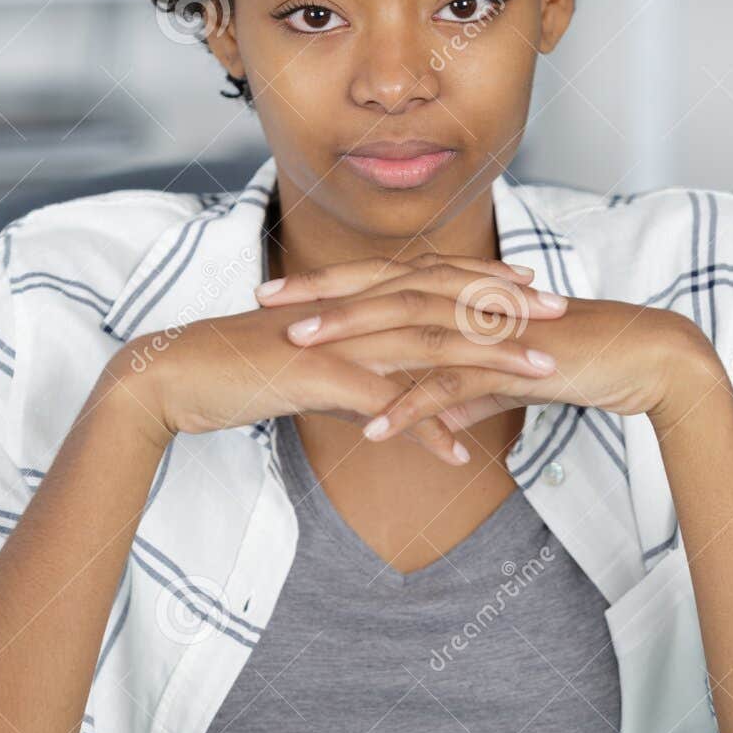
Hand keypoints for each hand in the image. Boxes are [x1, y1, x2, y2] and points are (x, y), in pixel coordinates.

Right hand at [103, 253, 561, 464]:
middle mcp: (349, 309)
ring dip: (490, 362)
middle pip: (443, 302)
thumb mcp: (302, 370)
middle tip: (563, 315)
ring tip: (542, 378)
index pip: (427, 279)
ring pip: (427, 345)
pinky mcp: (315, 377)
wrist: (170, 378)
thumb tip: (384, 402)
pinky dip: (425, 428)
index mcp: (347, 299)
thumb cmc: (230, 371)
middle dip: (508, 309)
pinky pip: (382, 402)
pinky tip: (461, 453)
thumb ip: (349, 378)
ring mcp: (335, 340)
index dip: (482, 279)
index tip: (530, 285)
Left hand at [262, 257, 710, 442]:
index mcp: (464, 297)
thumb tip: (444, 416)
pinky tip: (372, 429)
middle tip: (262, 305)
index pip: (383, 282)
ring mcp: (488, 328)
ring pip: (406, 329)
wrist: (643, 358)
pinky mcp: (510, 362)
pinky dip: (409, 408)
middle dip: (318, 299)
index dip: (329, 286)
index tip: (278, 293)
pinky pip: (451, 386)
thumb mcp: (512, 377)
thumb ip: (472, 391)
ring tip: (297, 355)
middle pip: (381, 292)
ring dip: (349, 341)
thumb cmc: (581, 359)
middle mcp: (469, 302)